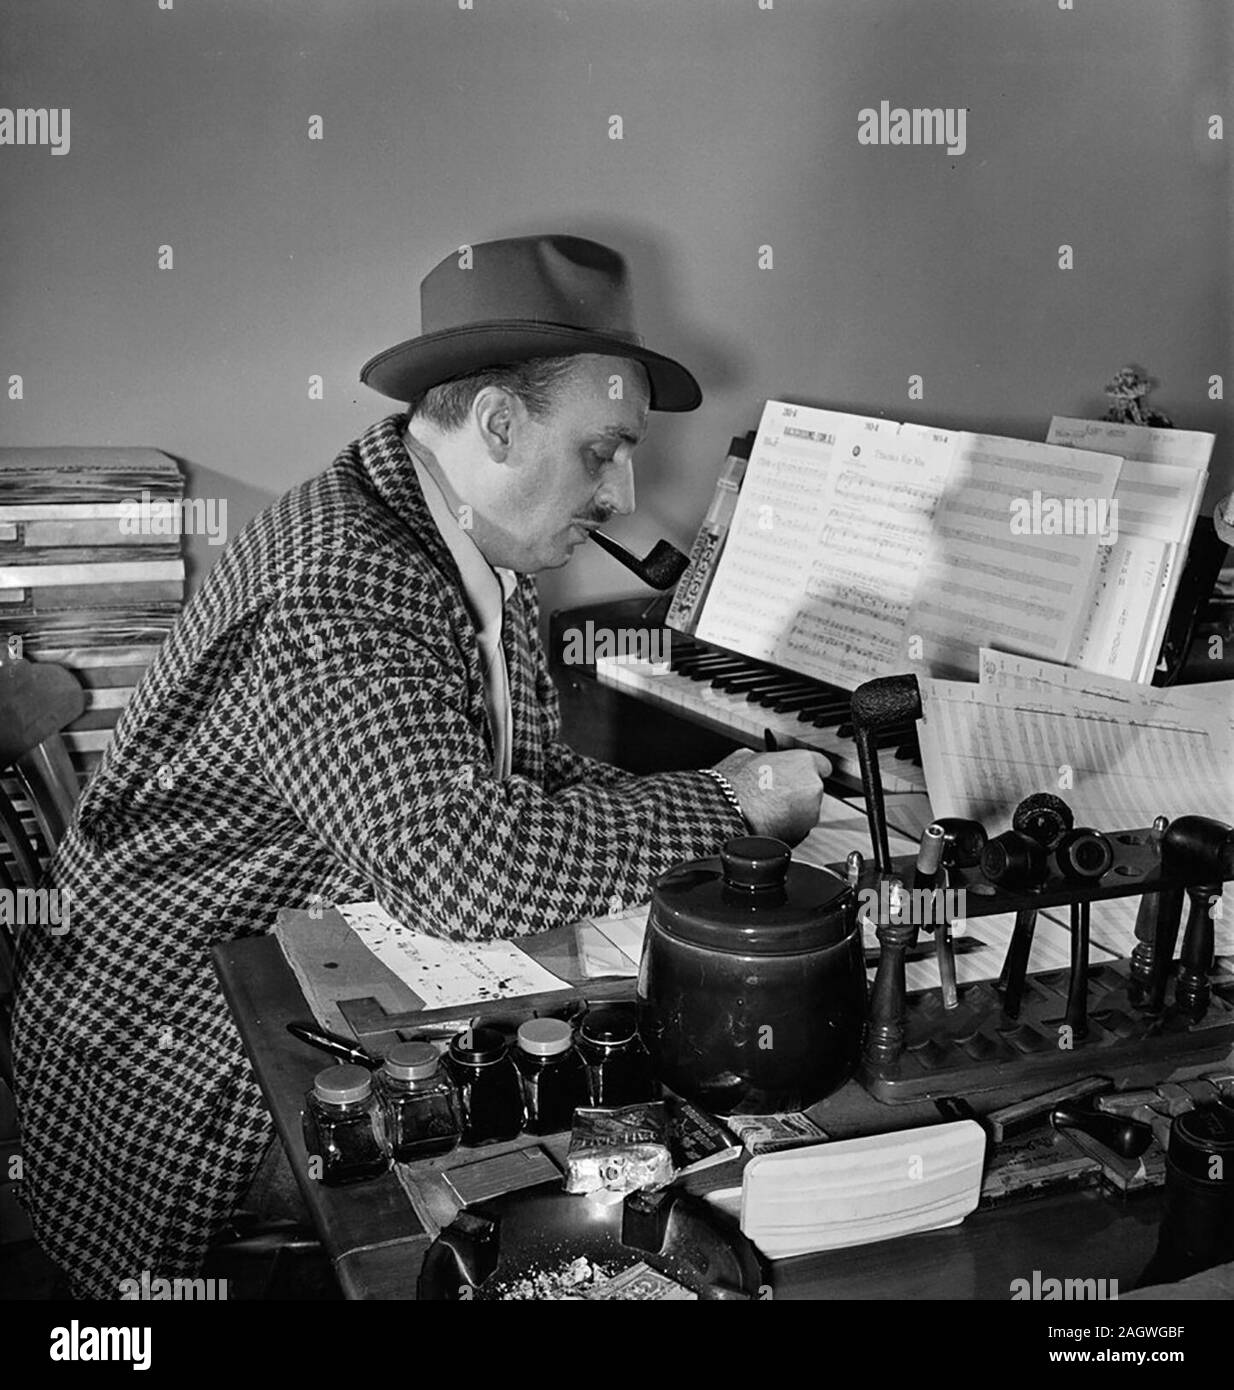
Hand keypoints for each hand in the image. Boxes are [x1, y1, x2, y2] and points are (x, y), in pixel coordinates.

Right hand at [712, 748, 830, 844]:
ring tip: (769, 810)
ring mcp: (811, 811)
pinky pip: (798, 828)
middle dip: (798, 793)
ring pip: (807, 811)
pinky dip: (787, 827)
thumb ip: (767, 759)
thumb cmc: (736, 784)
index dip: (808, 772)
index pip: (822, 765)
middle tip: (777, 794)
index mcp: (803, 761)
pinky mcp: (803, 832)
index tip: (800, 776)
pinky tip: (769, 822)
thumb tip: (763, 760)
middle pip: (813, 789)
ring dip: (793, 811)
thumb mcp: (747, 757)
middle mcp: (813, 785)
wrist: (728, 811)